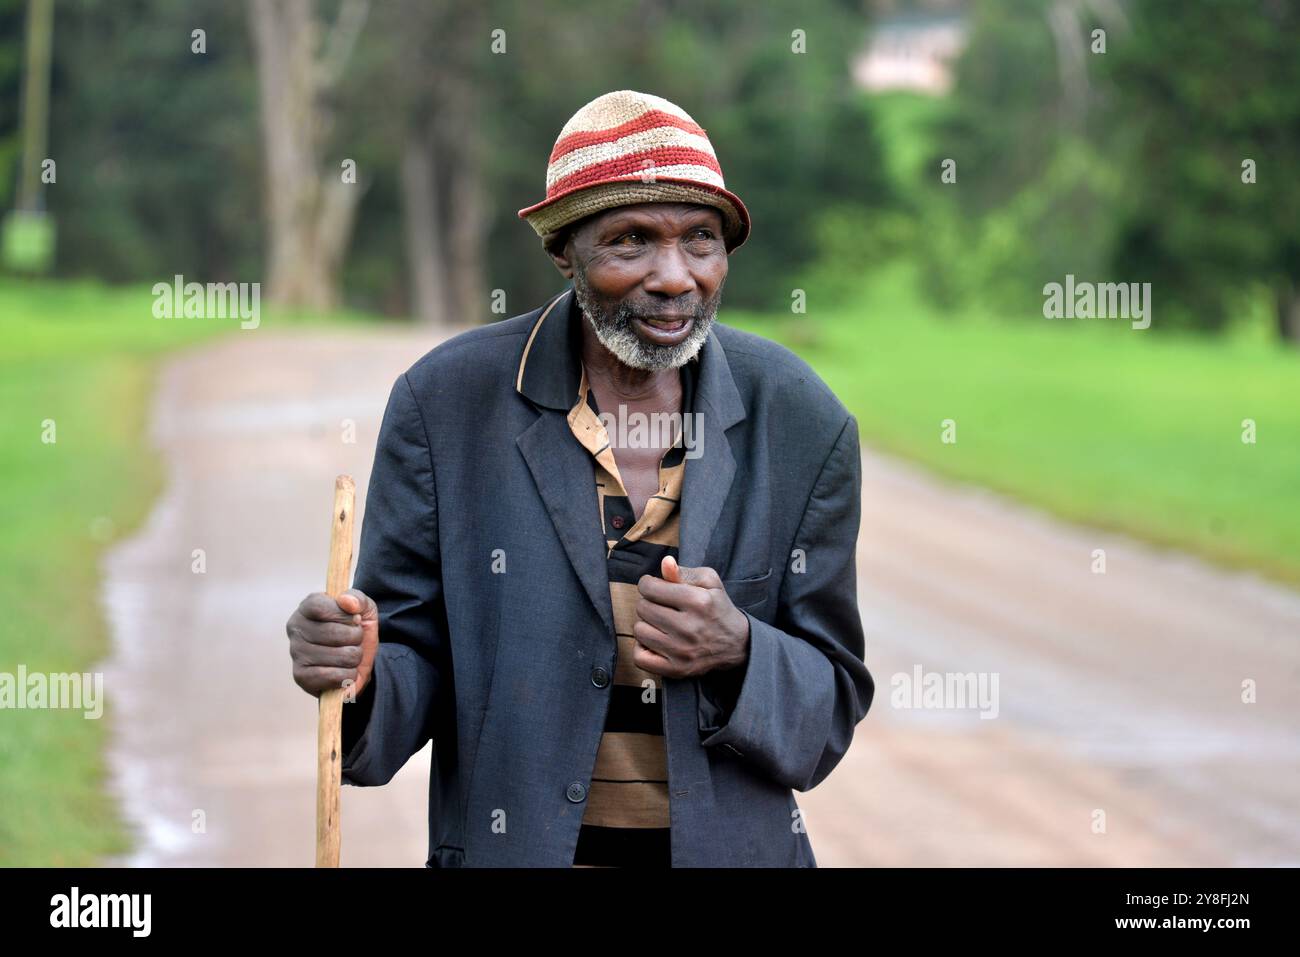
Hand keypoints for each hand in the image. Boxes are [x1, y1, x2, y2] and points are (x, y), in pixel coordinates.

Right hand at [286, 588, 378, 699]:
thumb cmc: (355, 631)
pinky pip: (336, 676)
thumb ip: (358, 599)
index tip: (355, 618)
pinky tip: (343, 671)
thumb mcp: (364, 609)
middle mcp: (296, 629)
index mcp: (307, 607)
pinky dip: (348, 675)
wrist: (358, 661)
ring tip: (348, 655)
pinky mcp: (301, 677)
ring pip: (341, 656)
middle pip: (334, 633)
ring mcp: (296, 654)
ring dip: (355, 657)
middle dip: (356, 637)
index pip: (320, 606)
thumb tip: (346, 601)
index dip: (344, 615)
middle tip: (354, 639)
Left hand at [633, 556, 750, 678]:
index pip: (649, 588)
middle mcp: (689, 627)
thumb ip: (684, 572)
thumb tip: (665, 563)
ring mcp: (682, 651)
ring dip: (646, 625)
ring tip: (660, 623)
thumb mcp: (710, 582)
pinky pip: (640, 657)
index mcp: (697, 601)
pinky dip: (642, 648)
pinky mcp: (676, 669)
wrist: (736, 644)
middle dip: (648, 603)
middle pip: (642, 608)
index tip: (654, 587)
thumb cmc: (718, 607)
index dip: (648, 584)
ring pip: (639, 631)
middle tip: (661, 606)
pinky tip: (655, 641)